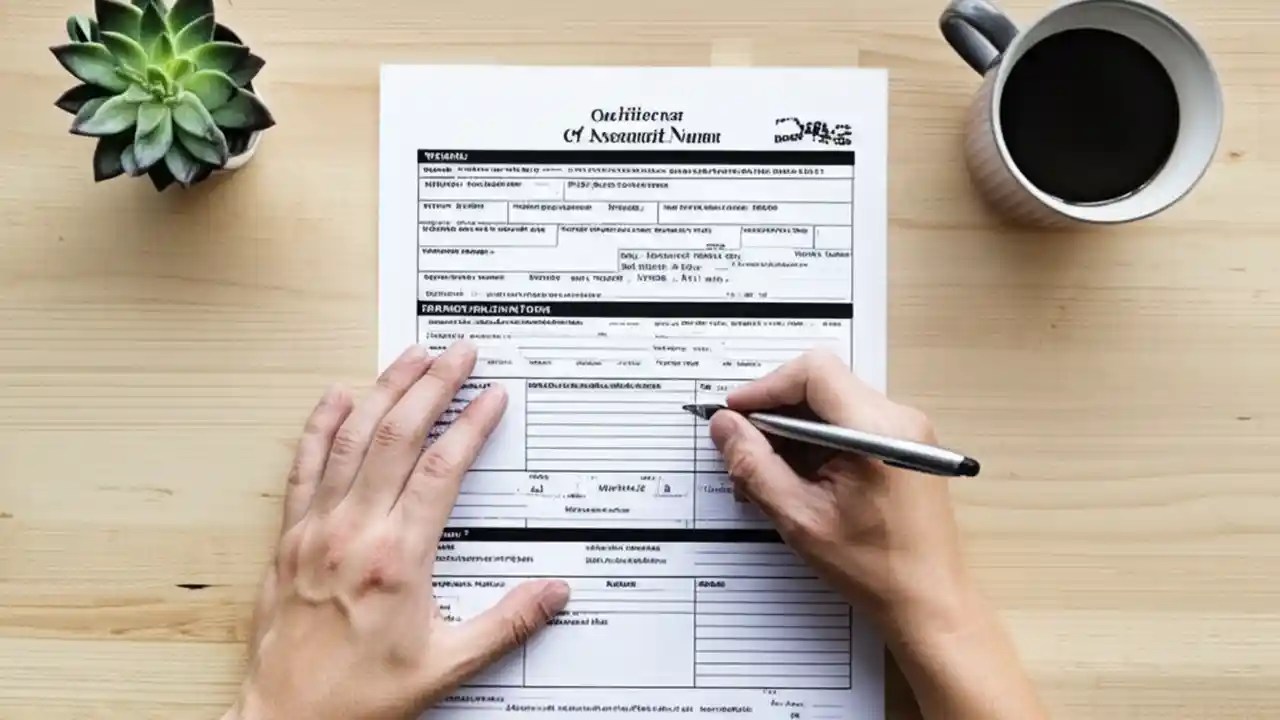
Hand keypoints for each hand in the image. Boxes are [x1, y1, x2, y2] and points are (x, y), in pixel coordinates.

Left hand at [225, 342, 569, 719]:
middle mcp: (354, 532)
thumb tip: (553, 594)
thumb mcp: (445, 665)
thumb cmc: (358, 696)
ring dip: (382, 391)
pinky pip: (304, 465)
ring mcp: (316, 528)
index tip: (491, 397)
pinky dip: (320, 425)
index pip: (442, 469)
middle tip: (457, 354)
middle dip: (432, 386)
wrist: (287, 719)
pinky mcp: (290, 536)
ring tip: (409, 357)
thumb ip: (506, 624)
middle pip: (398, 436)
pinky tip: (335, 397)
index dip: (470, 424)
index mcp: (397, 558)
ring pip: (351, 439)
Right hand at [709, 350, 1046, 718]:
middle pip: (821, 384)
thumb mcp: (800, 518)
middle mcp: (899, 419)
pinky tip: (799, 478)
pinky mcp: (903, 444)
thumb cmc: (876, 568)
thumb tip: (725, 426)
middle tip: (745, 447)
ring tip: (770, 472)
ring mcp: (906, 430)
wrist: (929, 601)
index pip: (814, 372)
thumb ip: (755, 465)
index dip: (766, 386)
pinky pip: (849, 422)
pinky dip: (816, 440)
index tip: (736, 413)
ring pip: (832, 403)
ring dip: (794, 429)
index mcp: (877, 430)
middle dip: (776, 411)